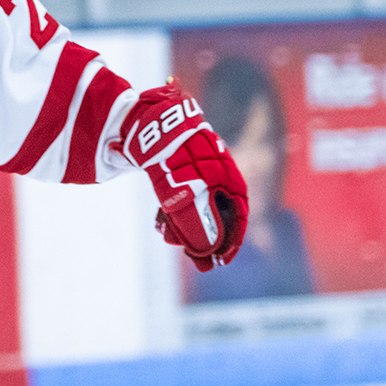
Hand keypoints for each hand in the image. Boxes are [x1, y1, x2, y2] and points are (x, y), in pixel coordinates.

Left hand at [115, 83, 248, 270]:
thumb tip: (204, 251)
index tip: (221, 259)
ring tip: (170, 239)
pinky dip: (173, 214)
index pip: (238, 213)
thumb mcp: (183, 193)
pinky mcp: (176, 173)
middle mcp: (216, 176)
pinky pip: (180, 199)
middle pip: (216, 215)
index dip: (232, 239)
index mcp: (227, 176)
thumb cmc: (171, 155)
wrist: (147, 122)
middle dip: (206, 241)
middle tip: (198, 263)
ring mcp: (196, 174)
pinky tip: (161, 226)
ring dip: (185, 229)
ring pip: (196, 209)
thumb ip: (193, 222)